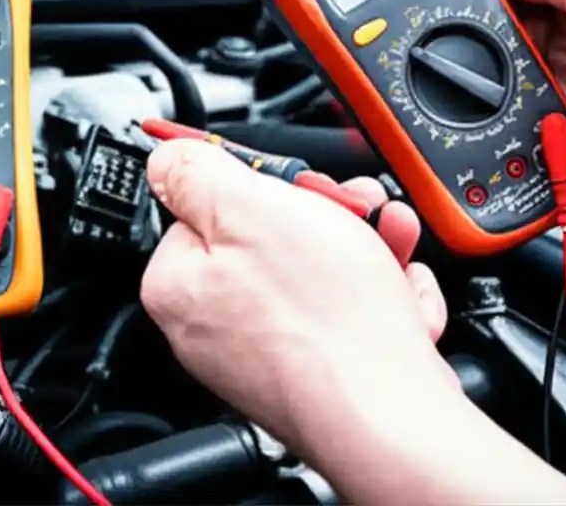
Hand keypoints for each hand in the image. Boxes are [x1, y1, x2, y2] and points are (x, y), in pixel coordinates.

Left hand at [140, 139, 454, 453]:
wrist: (390, 413)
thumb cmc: (324, 320)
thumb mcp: (250, 207)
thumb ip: (197, 170)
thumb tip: (166, 152)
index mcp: (178, 282)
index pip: (211, 204)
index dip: (267, 183)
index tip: (301, 184)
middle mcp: (213, 324)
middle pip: (272, 236)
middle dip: (330, 219)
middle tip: (358, 216)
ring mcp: (267, 353)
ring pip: (322, 274)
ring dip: (368, 254)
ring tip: (391, 257)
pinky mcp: (317, 373)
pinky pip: (350, 315)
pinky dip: (383, 303)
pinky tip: (399, 307)